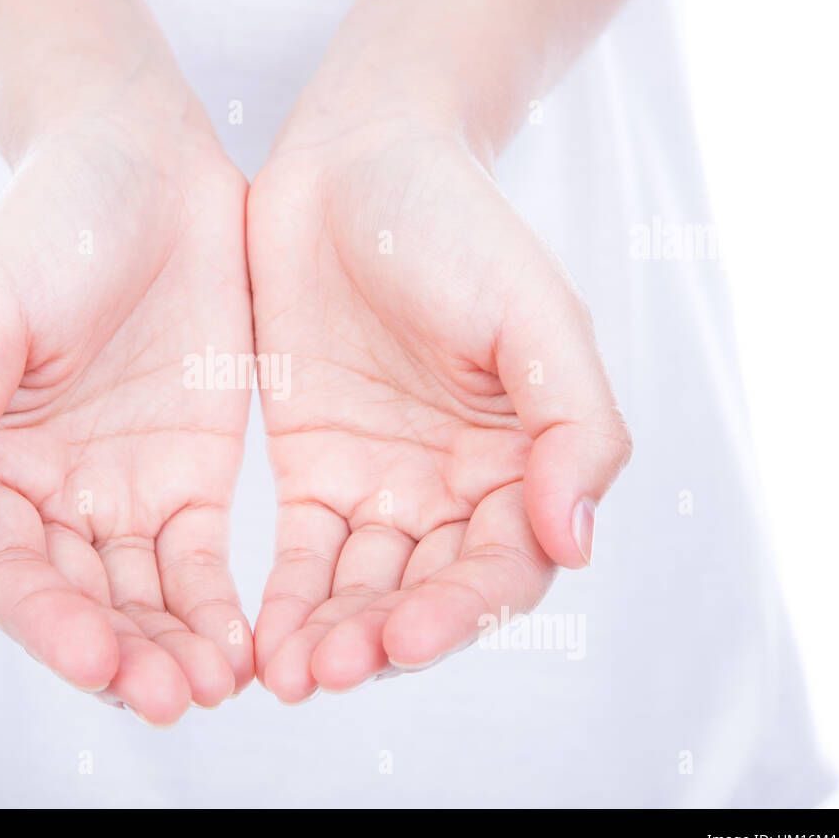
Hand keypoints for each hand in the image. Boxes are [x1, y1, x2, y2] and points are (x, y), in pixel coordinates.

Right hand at [0, 109, 254, 723]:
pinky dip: (216, 611)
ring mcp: (123, 492)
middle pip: (79, 602)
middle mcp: (50, 495)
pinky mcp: (192, 479)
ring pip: (141, 600)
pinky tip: (243, 649)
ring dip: (171, 650)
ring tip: (212, 686)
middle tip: (172, 697)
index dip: (47, 623)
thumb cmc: (47, 224)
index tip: (99, 659)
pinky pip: (199, 565)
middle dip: (122, 655)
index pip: (7, 571)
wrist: (146, 163)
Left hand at [247, 116, 631, 701]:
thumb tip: (574, 545)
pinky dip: (287, 604)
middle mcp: (455, 488)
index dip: (462, 612)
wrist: (357, 160)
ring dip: (332, 637)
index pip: (504, 566)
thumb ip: (573, 427)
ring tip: (292, 677)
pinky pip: (302, 557)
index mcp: (522, 461)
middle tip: (333, 671)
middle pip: (427, 593)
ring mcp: (382, 484)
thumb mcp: (537, 315)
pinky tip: (263, 644)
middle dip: (384, 639)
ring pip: (363, 589)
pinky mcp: (311, 471)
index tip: (408, 638)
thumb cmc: (460, 226)